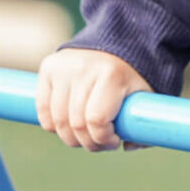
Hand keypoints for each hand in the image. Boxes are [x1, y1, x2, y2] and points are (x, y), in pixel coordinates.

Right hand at [36, 48, 150, 150]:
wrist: (117, 43)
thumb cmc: (132, 78)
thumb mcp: (146, 99)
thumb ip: (144, 127)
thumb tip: (126, 146)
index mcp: (112, 75)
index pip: (97, 121)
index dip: (103, 140)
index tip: (115, 141)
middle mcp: (84, 67)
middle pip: (77, 125)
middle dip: (89, 143)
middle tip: (100, 141)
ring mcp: (63, 67)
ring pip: (58, 121)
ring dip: (71, 138)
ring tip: (85, 134)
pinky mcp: (49, 67)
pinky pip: (43, 109)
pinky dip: (52, 125)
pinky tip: (68, 124)